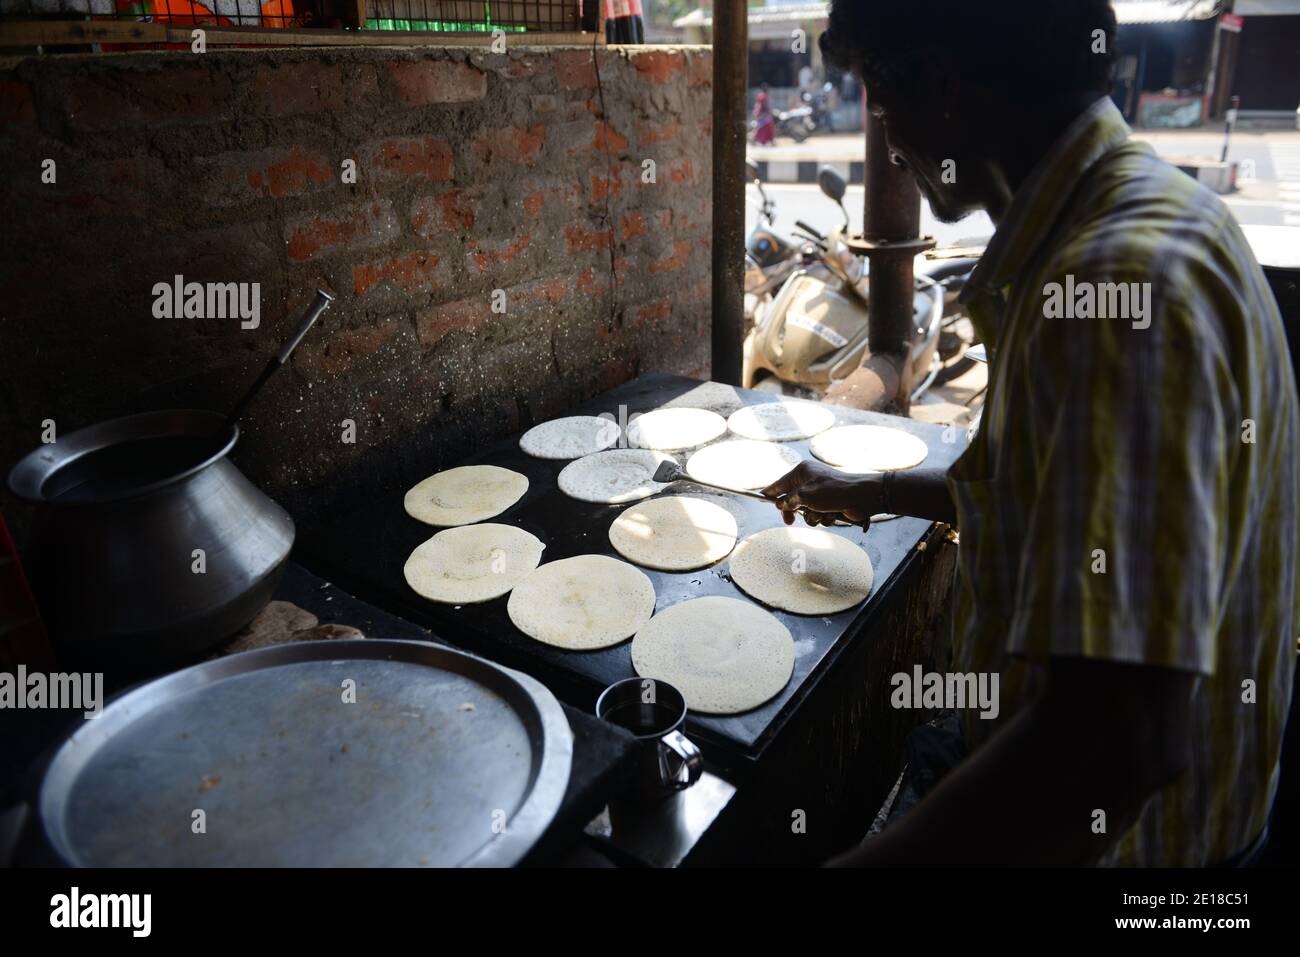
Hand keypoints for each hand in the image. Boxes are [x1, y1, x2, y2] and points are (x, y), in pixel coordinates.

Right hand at [761, 460, 883, 525]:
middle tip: (789, 521)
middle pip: (790, 500)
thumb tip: (780, 504)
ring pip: (805, 511)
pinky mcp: (829, 504)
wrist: (862, 497)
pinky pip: (818, 515)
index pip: (779, 483)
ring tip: (821, 513)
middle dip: (792, 511)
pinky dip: (823, 518)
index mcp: (802, 472)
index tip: (759, 498)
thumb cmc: (833, 491)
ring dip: (812, 516)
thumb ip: (788, 501)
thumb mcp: (804, 496)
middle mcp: (809, 481)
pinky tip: (832, 514)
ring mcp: (819, 493)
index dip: (769, 492)